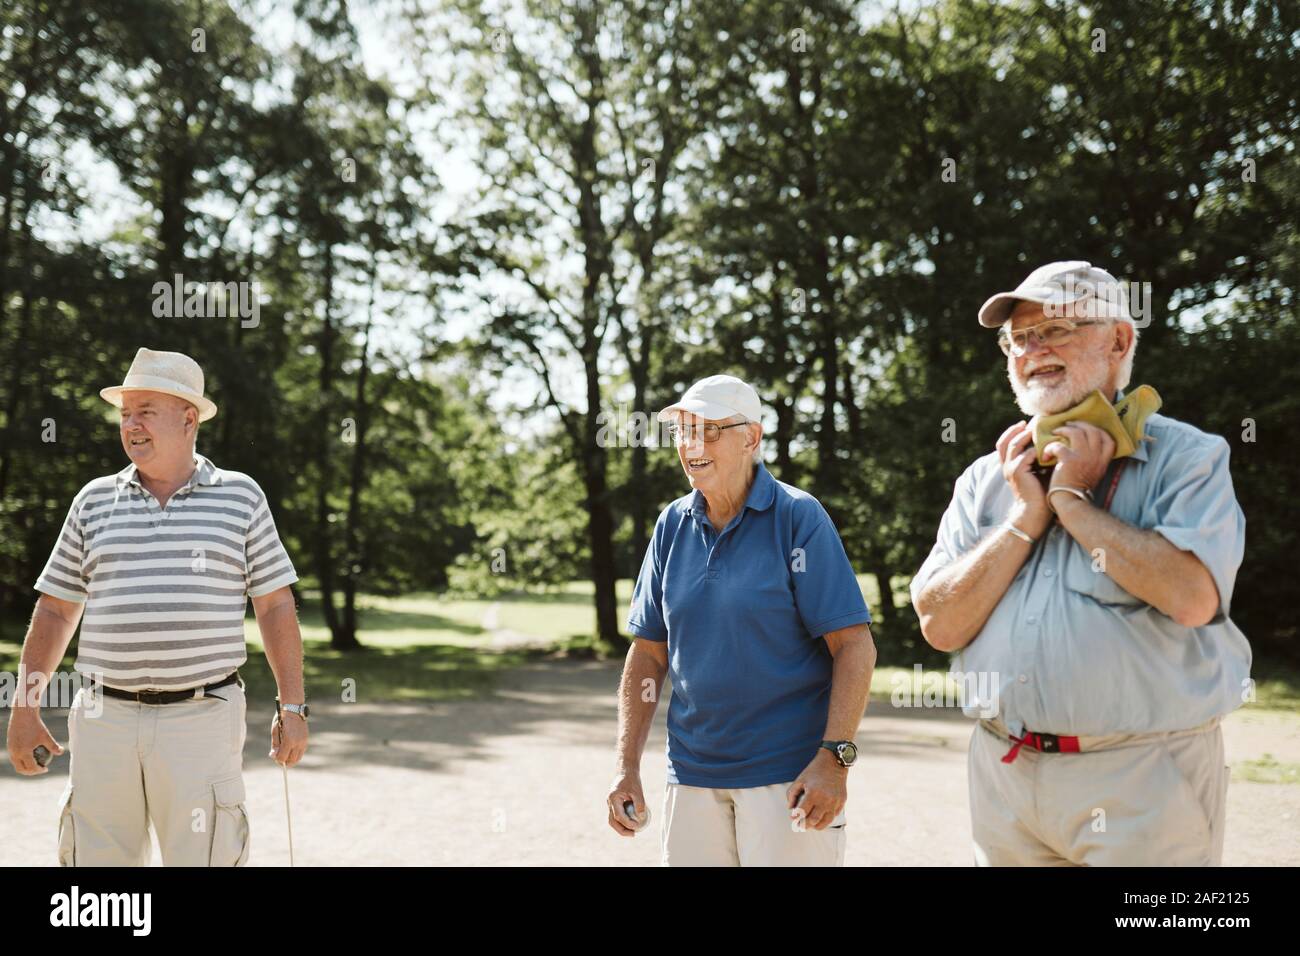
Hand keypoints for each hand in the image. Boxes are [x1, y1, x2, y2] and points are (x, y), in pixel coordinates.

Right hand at [6, 709, 63, 775]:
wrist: (22, 715)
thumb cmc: (36, 725)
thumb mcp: (46, 736)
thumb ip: (53, 746)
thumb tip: (61, 752)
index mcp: (23, 753)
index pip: (31, 768)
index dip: (39, 771)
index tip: (46, 769)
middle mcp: (15, 753)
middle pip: (21, 769)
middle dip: (30, 772)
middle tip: (40, 769)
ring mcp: (10, 750)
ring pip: (16, 763)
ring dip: (25, 766)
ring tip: (35, 764)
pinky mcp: (9, 745)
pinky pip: (15, 756)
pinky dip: (21, 759)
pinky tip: (30, 755)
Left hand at [269, 712, 307, 767]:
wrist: (294, 709)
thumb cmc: (282, 719)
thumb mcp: (275, 731)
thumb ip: (275, 745)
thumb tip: (273, 756)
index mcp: (288, 740)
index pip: (282, 757)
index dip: (277, 759)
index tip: (274, 756)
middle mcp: (297, 742)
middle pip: (291, 760)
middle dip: (284, 762)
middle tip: (279, 759)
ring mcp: (303, 741)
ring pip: (298, 758)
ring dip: (291, 760)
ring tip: (285, 756)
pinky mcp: (306, 739)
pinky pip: (301, 752)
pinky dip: (296, 754)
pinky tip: (291, 751)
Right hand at [606, 771, 646, 836]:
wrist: (626, 770)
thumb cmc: (632, 779)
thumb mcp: (638, 790)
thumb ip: (639, 804)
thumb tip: (641, 818)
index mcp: (613, 799)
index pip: (618, 816)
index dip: (627, 823)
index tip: (637, 826)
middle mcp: (609, 802)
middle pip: (612, 821)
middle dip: (622, 830)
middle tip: (633, 834)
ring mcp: (610, 803)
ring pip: (613, 819)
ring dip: (621, 827)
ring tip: (633, 831)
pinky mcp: (614, 803)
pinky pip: (616, 815)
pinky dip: (622, 821)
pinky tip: (632, 822)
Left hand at [787, 749, 846, 830]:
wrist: (834, 762)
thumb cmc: (814, 770)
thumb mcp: (800, 779)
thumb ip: (792, 794)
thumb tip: (790, 808)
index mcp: (813, 793)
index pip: (802, 812)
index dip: (796, 817)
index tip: (793, 819)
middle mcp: (825, 799)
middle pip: (814, 820)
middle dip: (805, 825)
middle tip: (800, 826)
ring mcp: (835, 801)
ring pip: (826, 822)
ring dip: (817, 826)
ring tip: (811, 826)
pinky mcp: (842, 801)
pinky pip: (834, 815)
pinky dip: (826, 819)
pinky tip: (821, 818)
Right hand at [997, 421, 1050, 538]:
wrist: (1036, 512)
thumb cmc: (1042, 492)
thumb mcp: (1040, 471)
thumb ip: (1041, 457)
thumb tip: (1054, 441)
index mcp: (1010, 466)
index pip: (1004, 444)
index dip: (1011, 432)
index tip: (1023, 423)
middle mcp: (1007, 466)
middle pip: (1004, 441)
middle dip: (1016, 430)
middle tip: (1029, 422)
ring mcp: (1010, 469)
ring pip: (1013, 445)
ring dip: (1025, 436)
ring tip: (1036, 431)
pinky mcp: (1017, 473)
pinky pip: (1024, 455)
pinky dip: (1034, 450)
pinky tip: (1046, 448)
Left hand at [1044, 422, 1114, 496]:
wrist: (1070, 502)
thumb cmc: (1077, 489)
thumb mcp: (1093, 473)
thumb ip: (1093, 460)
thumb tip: (1085, 446)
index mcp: (1103, 461)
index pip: (1109, 439)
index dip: (1098, 430)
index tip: (1086, 428)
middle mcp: (1096, 457)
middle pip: (1093, 431)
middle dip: (1080, 424)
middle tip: (1069, 424)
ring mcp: (1084, 457)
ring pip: (1077, 432)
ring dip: (1064, 429)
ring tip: (1056, 432)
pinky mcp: (1069, 460)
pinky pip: (1058, 444)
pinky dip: (1049, 447)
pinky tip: (1046, 453)